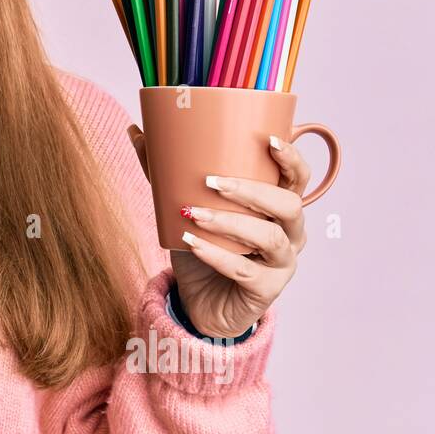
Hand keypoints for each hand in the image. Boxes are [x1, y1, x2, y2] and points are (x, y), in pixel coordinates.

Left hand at [127, 125, 309, 338]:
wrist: (203, 302)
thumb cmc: (206, 248)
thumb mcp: (186, 206)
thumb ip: (166, 172)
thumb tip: (136, 130)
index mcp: (279, 207)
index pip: (298, 178)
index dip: (290, 158)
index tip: (269, 140)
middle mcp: (291, 234)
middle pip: (289, 205)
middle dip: (251, 191)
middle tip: (211, 181)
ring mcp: (282, 264)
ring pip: (268, 237)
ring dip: (229, 222)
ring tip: (193, 212)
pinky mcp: (266, 291)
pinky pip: (245, 271)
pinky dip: (215, 254)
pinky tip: (191, 243)